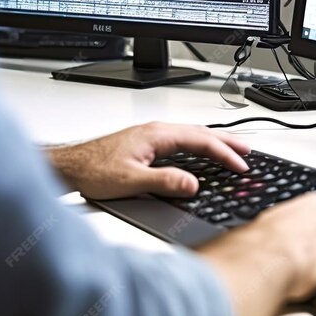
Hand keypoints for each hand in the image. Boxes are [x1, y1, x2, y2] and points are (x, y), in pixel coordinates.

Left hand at [47, 122, 250, 199]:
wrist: (67, 167)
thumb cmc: (91, 170)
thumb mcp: (130, 181)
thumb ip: (164, 183)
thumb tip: (193, 185)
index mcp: (156, 134)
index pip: (200, 141)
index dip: (224, 154)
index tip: (241, 165)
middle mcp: (155, 130)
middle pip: (200, 133)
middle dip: (226, 142)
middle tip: (248, 151)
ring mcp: (150, 135)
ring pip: (191, 135)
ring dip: (213, 143)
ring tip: (232, 150)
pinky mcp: (145, 143)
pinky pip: (181, 141)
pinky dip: (198, 146)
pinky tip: (201, 155)